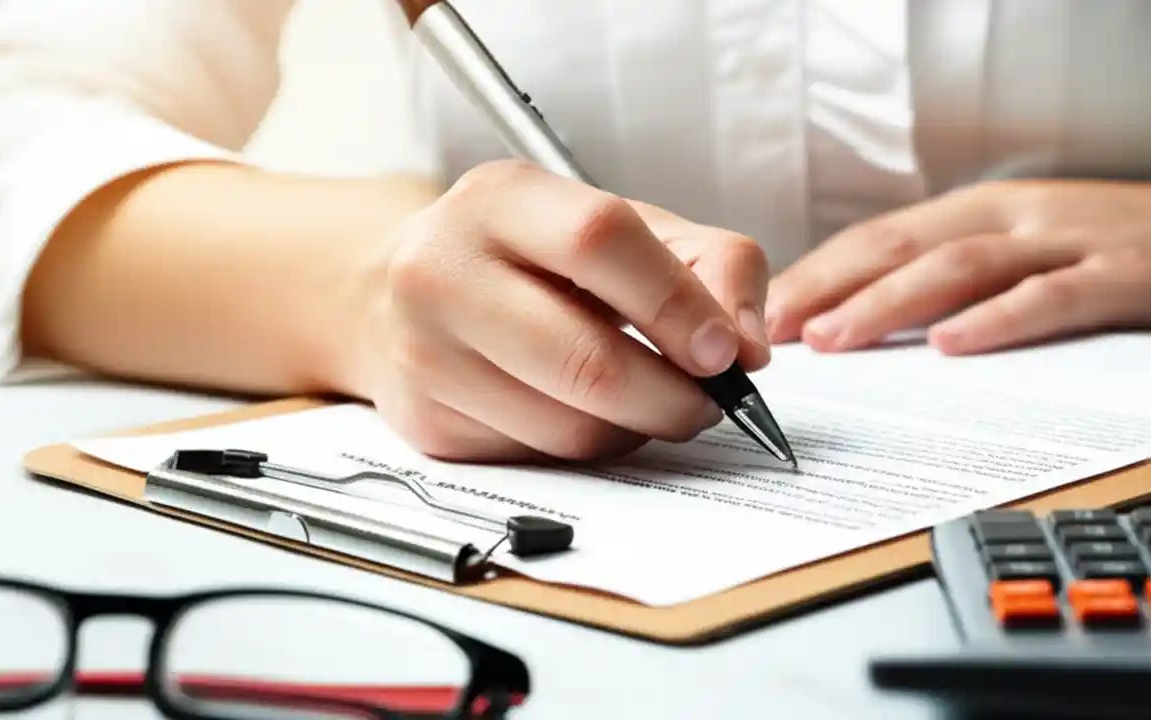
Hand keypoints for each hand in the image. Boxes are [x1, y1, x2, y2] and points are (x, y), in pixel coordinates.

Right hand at [341, 160, 770, 461]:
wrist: (401, 292)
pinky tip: (580, 412)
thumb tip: (748, 349)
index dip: (677, 303)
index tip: (724, 353)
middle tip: (706, 402)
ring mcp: (425, 353)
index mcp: (499, 198)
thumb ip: (711, 263)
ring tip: (643, 401)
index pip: (599, 240)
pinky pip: (539, 460)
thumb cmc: (532, 257)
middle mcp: (442, 269)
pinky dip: (584, 448)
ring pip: (570, 429)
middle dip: (673, 397)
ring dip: (634, 430)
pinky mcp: (427, 423)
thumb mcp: (623, 226)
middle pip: (588, 360)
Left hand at [766, 179, 1150, 354]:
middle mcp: (1013, 218)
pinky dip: (999, 320)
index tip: (765, 311)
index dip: (818, 273)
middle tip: (772, 330)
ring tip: (834, 338)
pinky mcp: (1124, 275)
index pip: (880, 238)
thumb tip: (874, 318)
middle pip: (901, 246)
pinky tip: (954, 347)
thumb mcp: (1025, 248)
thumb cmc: (1116, 247)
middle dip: (828, 288)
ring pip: (960, 268)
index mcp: (983, 213)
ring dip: (888, 304)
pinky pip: (1053, 297)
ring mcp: (1068, 242)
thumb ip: (958, 276)